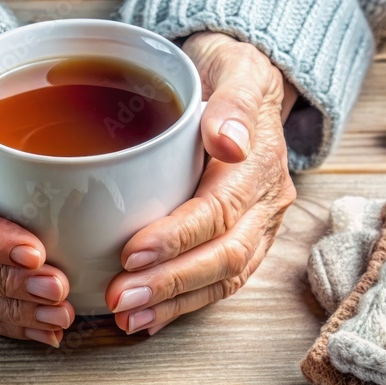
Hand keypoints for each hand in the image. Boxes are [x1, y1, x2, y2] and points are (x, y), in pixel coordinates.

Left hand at [105, 32, 297, 334]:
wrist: (242, 78)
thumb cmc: (226, 70)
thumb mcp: (234, 66)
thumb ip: (233, 101)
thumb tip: (231, 142)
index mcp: (260, 163)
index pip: (219, 211)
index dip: (177, 237)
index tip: (131, 253)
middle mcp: (265, 201)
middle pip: (224, 256)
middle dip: (170, 282)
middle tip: (120, 297)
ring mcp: (258, 225)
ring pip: (223, 278)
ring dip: (174, 303)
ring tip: (128, 318)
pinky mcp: (243, 240)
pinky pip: (219, 281)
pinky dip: (183, 304)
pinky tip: (148, 317)